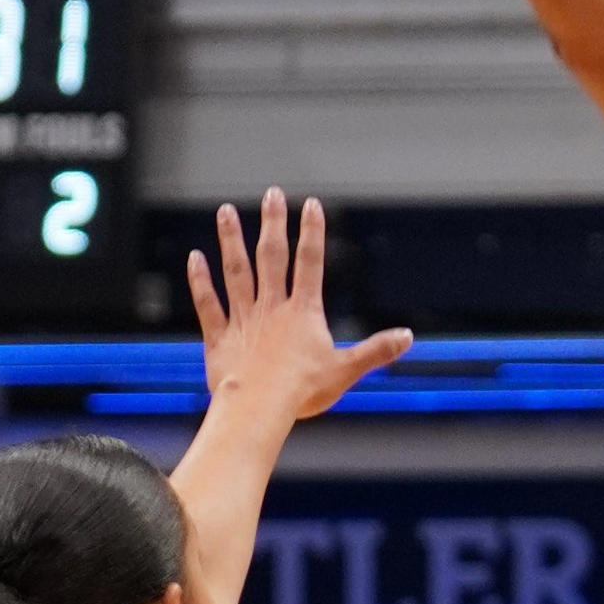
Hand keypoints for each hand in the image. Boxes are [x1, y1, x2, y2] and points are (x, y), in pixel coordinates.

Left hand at [186, 186, 409, 425]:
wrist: (258, 409)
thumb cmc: (302, 392)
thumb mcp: (346, 371)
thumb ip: (376, 351)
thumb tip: (408, 337)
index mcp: (303, 312)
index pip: (310, 263)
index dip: (312, 232)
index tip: (311, 205)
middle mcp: (271, 308)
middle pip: (271, 257)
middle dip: (273, 223)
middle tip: (272, 194)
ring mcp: (243, 320)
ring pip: (236, 272)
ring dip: (231, 240)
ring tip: (226, 211)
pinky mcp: (220, 338)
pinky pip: (209, 304)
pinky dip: (200, 281)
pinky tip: (195, 258)